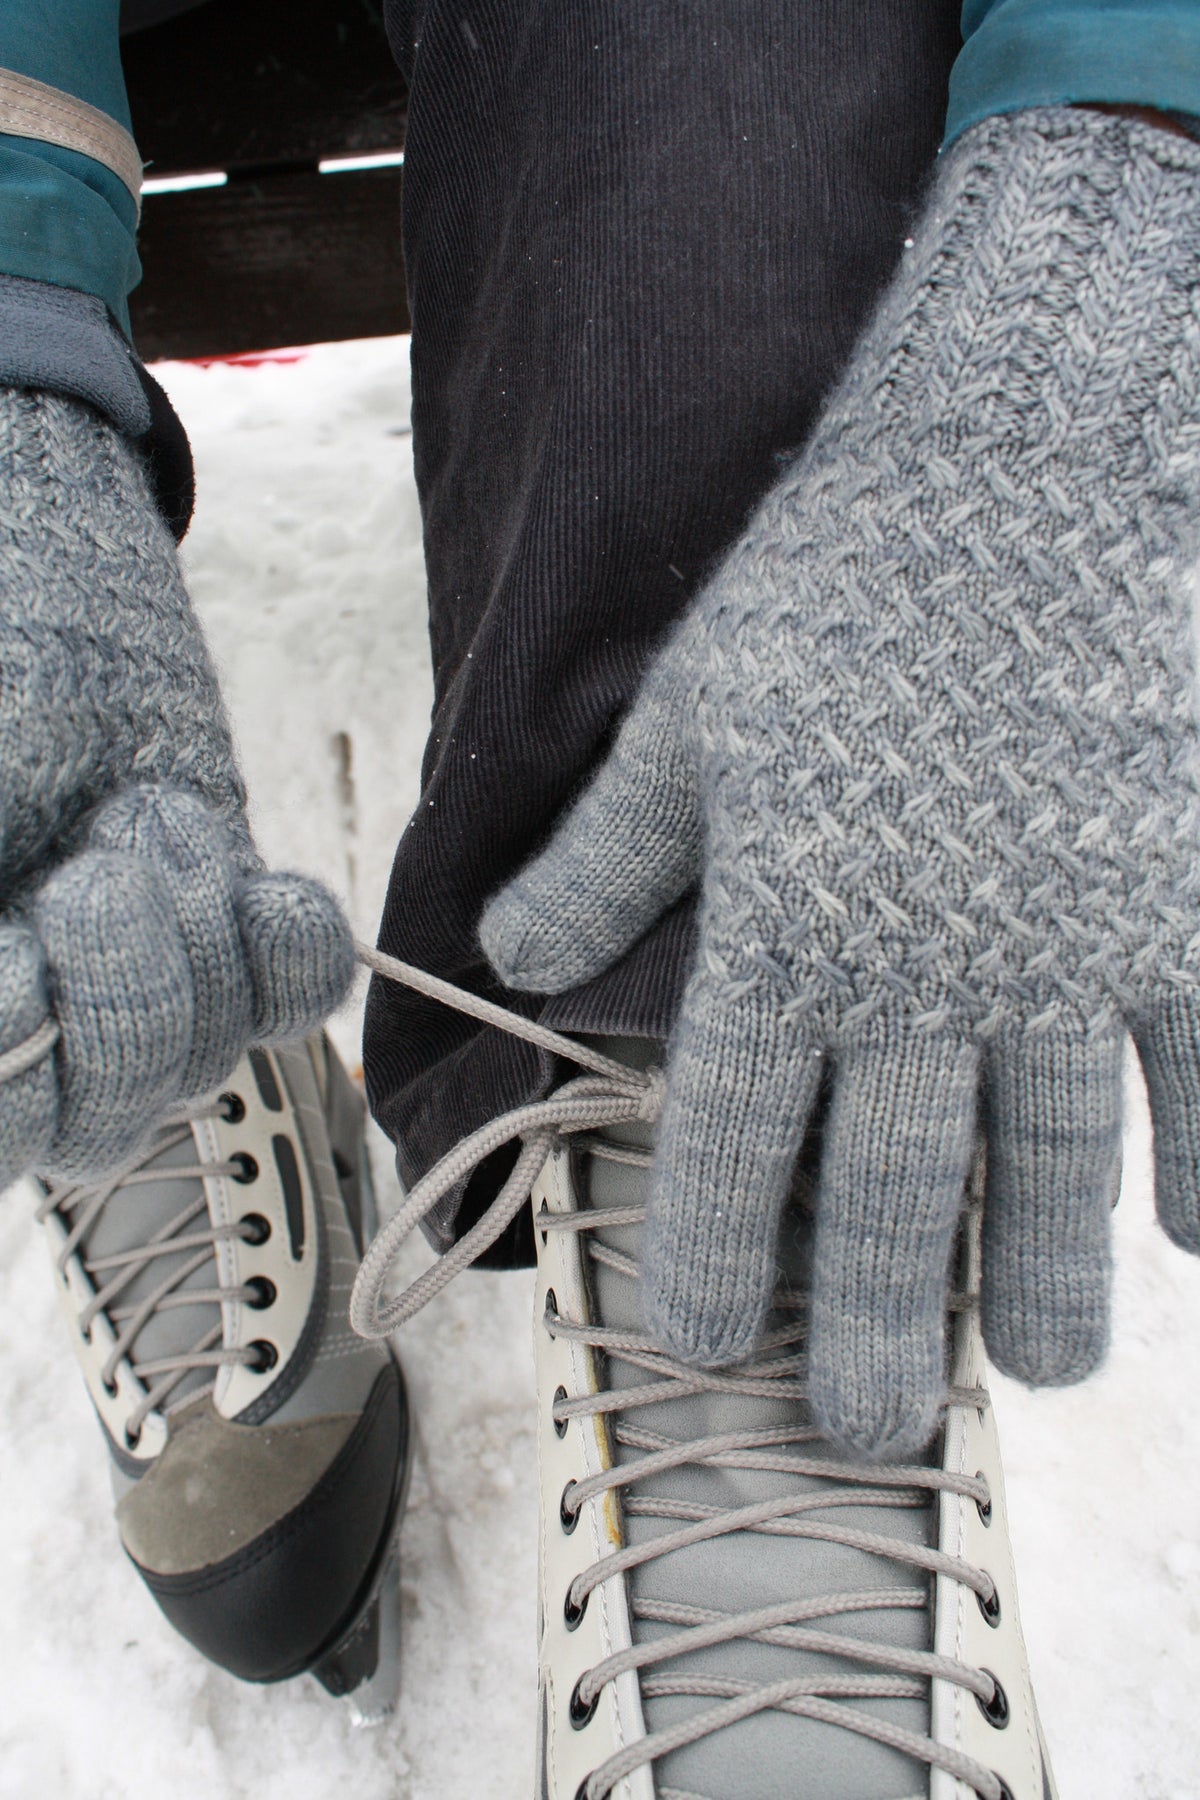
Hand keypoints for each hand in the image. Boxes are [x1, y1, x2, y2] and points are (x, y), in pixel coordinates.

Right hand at [0, 386, 352, 1184]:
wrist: (27, 541)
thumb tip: (2, 988)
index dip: (9, 1060)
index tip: (19, 943)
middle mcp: (35, 1009)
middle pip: (104, 1119)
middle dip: (124, 996)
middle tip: (98, 866)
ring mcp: (139, 969)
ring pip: (207, 1057)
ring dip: (199, 935)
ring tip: (150, 815)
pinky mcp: (229, 914)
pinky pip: (293, 991)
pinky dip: (292, 946)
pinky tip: (267, 886)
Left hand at [482, 108, 1199, 1456]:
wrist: (1023, 477)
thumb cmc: (839, 590)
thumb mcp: (689, 720)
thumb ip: (600, 858)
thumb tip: (505, 960)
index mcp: (788, 934)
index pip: (729, 1141)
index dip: (709, 1254)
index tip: (702, 1344)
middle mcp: (925, 977)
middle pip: (897, 1196)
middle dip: (878, 1329)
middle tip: (870, 1433)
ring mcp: (1068, 952)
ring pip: (1054, 1169)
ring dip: (1047, 1285)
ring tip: (1045, 1373)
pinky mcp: (1177, 907)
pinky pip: (1198, 1072)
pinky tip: (1194, 1234)